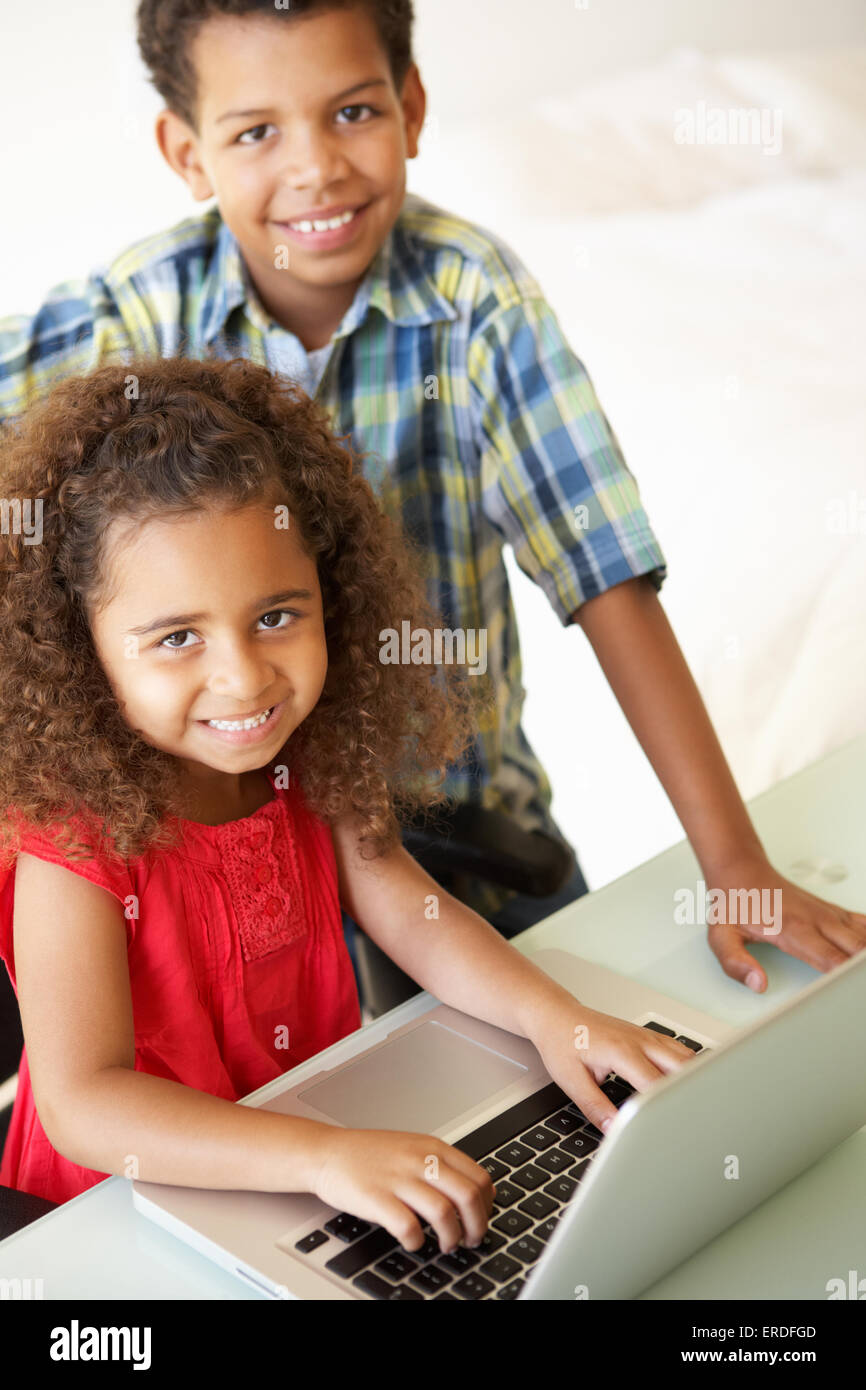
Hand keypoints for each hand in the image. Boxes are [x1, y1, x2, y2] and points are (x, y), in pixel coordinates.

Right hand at [312, 1127, 493, 1254]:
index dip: (487, 1205)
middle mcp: (420, 1160)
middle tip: (472, 1240)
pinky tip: (414, 1242)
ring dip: (452, 1236)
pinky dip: (417, 1240)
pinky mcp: (376, 1198)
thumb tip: (474, 1195)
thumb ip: (442, 1165)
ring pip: (444, 1212)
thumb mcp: (413, 1148)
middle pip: (468, 1195)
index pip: (478, 1177)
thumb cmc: (370, 1154)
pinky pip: (408, 1226)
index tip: (482, 1219)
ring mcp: (398, 1178)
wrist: (328, 1152)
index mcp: (433, 1147)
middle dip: (477, 1225)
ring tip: (447, 1245)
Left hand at [526, 995, 698, 1135]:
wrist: (557, 1016)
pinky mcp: (649, 1036)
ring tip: (694, 1106)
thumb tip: (614, 1130)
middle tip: (693, 1120)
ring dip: (693, 1079)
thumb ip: (595, 1107)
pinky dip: (688, 1068)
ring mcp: (647, 1036)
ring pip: (686, 1057)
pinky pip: (679, 1050)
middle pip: (683, 1068)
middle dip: (691, 1094)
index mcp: (623, 1052)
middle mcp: (641, 1041)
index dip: (667, 1110)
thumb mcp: (571, 1080)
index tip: (674, 1128)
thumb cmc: (562, 1042)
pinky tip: (686, 1085)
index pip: (656, 1086)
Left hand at [702, 852, 865, 991]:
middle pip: (858, 949)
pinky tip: (865, 952)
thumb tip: (758, 984)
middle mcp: (816, 919)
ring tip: (860, 977)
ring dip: (865, 957)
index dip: (845, 978)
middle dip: (860, 973)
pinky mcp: (833, 911)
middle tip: (857, 990)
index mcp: (793, 929)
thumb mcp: (722, 936)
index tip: (849, 992)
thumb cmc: (734, 902)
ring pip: (864, 937)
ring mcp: (828, 914)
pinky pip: (863, 924)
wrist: (741, 870)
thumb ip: (736, 962)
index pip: (832, 959)